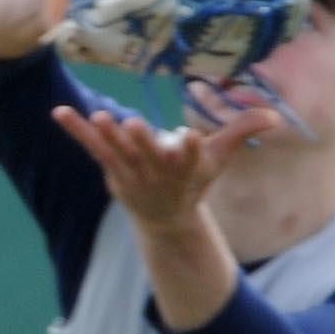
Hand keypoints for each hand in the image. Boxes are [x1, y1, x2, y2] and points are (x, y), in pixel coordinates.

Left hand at [51, 101, 276, 232]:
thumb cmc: (194, 181)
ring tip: (100, 117)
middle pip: (150, 158)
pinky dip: (77, 131)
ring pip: (119, 154)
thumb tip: (275, 115)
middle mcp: (159, 174)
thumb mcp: (220, 158)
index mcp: (187, 170)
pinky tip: (59, 113)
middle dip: (142, 143)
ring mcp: (132, 174)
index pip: (192, 161)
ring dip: (108, 137)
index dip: (192, 150)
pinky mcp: (112, 170)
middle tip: (133, 124)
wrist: (166, 220)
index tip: (193, 138)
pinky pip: (93, 148)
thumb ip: (243, 131)